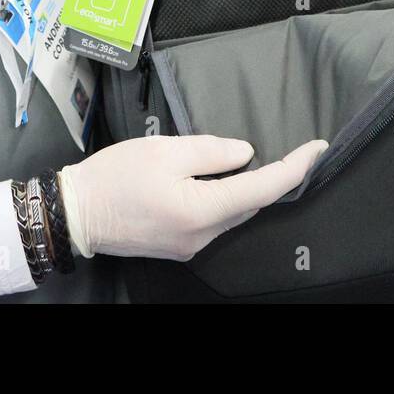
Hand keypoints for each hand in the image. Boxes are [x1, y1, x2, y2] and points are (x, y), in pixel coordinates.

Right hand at [57, 135, 327, 261]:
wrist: (75, 212)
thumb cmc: (115, 176)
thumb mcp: (165, 150)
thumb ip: (210, 151)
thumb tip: (246, 154)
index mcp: (202, 210)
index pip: (263, 188)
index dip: (295, 167)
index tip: (318, 148)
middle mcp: (203, 235)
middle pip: (252, 203)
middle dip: (277, 177)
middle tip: (298, 150)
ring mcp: (191, 245)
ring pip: (234, 212)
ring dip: (250, 188)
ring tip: (262, 161)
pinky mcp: (180, 245)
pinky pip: (215, 219)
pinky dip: (226, 198)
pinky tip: (224, 180)